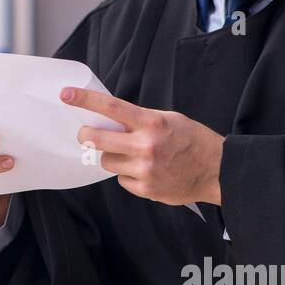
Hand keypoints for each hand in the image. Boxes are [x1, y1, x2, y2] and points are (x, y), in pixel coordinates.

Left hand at [64, 87, 224, 205]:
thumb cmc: (193, 141)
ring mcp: (145, 170)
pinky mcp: (146, 189)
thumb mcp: (169, 119)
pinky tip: (144, 171)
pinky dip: (127, 175)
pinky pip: (121, 180)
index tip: (66, 95)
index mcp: (152, 123)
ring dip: (111, 157)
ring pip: (106, 162)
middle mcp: (146, 146)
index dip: (85, 100)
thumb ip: (141, 119)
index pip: (111, 107)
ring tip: (130, 155)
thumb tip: (110, 119)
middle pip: (97, 139)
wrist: (218, 171)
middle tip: (86, 134)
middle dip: (86, 135)